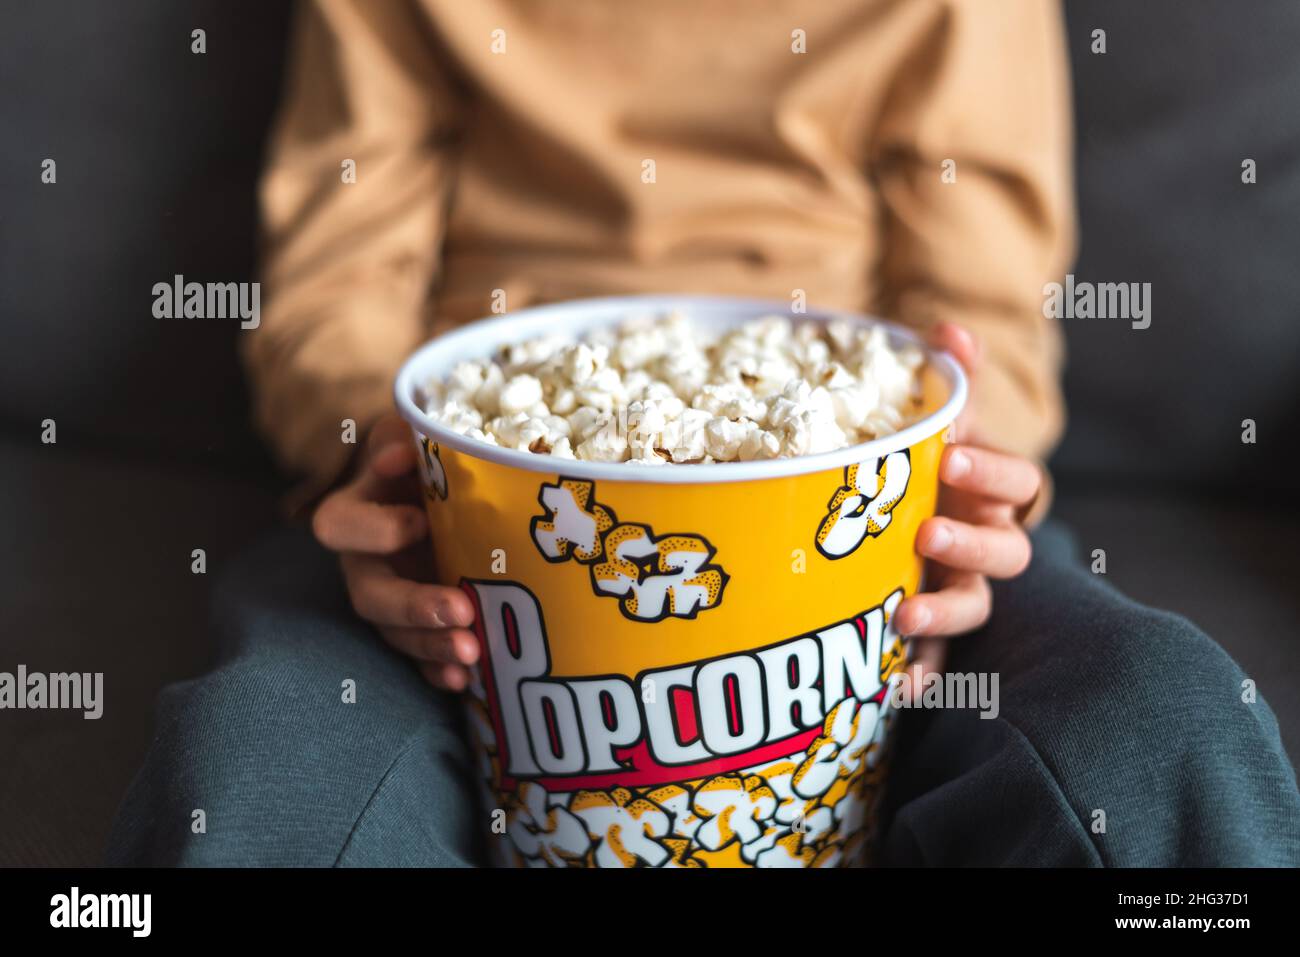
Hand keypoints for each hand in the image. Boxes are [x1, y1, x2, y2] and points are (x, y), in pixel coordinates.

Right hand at [312, 412, 478, 689]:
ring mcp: (390, 597)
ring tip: (472, 655)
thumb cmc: (424, 458)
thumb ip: (403, 441)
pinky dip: (438, 671)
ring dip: (431, 646)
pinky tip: (464, 682)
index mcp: (355, 512)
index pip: (339, 526)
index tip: (422, 523)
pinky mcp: (414, 624)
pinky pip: (417, 656)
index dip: (376, 530)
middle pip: (370, 595)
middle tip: (460, 611)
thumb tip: (402, 453)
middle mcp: (364, 562)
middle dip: (413, 607)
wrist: (439, 487)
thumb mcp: (411, 437)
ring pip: (394, 632)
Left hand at [893, 323, 1040, 685]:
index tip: (953, 457)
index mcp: (992, 490)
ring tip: (903, 613)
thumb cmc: (931, 461)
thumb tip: (946, 331)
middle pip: (1006, 554)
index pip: (1016, 482)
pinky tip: (891, 687)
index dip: (992, 473)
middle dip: (971, 545)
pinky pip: (934, 661)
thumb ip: (950, 378)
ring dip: (944, 614)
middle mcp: (987, 541)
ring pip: (974, 607)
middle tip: (926, 534)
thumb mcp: (941, 418)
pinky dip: (918, 674)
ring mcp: (962, 587)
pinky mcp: (934, 629)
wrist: (920, 509)